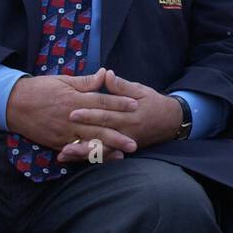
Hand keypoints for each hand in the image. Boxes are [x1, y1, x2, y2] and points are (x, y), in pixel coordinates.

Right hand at [7, 68, 138, 155]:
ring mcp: (64, 132)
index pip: (102, 101)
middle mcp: (71, 117)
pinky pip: (76, 151)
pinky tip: (100, 159)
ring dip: (107, 148)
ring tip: (122, 154)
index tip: (136, 104)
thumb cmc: (40, 88)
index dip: (119, 103)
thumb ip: (86, 81)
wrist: (14, 103)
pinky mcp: (57, 142)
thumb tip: (105, 73)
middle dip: (118, 134)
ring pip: (89, 141)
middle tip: (135, 141)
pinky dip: (89, 155)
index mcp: (75, 99)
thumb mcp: (63, 80)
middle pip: (99, 126)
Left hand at [60, 69, 183, 158]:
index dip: (90, 114)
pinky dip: (88, 157)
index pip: (107, 115)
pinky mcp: (121, 149)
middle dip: (81, 135)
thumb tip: (107, 74)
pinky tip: (74, 158)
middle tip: (62, 135)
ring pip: (101, 150)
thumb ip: (121, 85)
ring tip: (64, 153)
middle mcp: (126, 132)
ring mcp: (123, 143)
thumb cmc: (153, 103)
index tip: (72, 112)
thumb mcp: (140, 90)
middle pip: (100, 134)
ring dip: (82, 152)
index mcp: (129, 115)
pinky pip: (104, 156)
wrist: (170, 122)